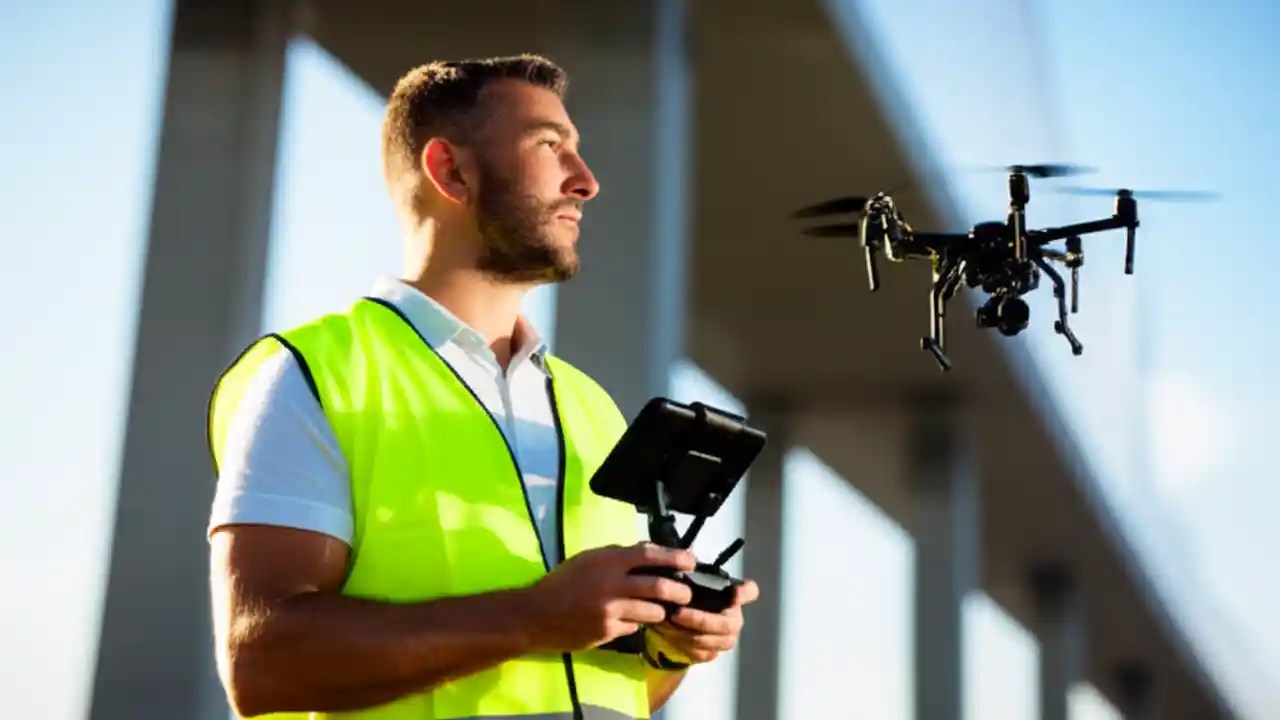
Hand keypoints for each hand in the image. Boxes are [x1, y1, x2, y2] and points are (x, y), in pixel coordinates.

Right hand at [522, 543, 696, 652]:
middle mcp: (612, 585)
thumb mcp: (588, 560)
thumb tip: (648, 553)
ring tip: (658, 609)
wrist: (536, 615)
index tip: (691, 560)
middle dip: (680, 591)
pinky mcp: (608, 632)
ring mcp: (611, 611)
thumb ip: (617, 556)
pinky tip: (625, 620)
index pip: (649, 555)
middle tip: (686, 593)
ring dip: (659, 611)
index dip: (674, 557)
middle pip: (659, 587)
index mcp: (607, 561)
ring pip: (653, 612)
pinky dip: (635, 624)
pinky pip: (634, 627)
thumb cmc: (562, 583)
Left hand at [647, 580, 759, 665]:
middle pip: (728, 624)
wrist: (675, 625)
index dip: (744, 593)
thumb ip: (690, 575)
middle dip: (701, 620)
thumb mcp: (687, 582)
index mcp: (733, 597)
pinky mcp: (712, 653)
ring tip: (667, 624)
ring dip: (687, 634)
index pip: (749, 592)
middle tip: (678, 613)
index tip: (735, 593)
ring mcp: (725, 639)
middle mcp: (734, 619)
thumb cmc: (687, 598)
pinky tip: (668, 635)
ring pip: (712, 641)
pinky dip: (683, 645)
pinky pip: (701, 653)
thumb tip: (682, 564)